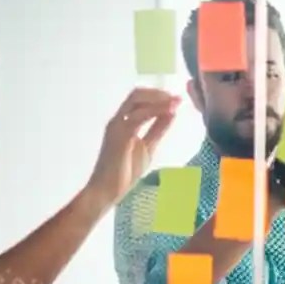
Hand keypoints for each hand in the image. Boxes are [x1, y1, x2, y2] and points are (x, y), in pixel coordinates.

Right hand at [89, 87, 180, 202]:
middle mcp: (118, 120)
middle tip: (177, 98)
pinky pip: (138, 116)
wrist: (108, 190)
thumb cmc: (124, 172)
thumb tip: (171, 113)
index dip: (158, 96)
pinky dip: (154, 110)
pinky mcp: (119, 134)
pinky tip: (168, 112)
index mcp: (123, 123)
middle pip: (136, 95)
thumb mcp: (148, 147)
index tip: (176, 99)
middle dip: (158, 93)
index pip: (138, 100)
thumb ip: (158, 129)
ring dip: (158, 99)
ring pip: (136, 101)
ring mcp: (117, 126)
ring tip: (175, 102)